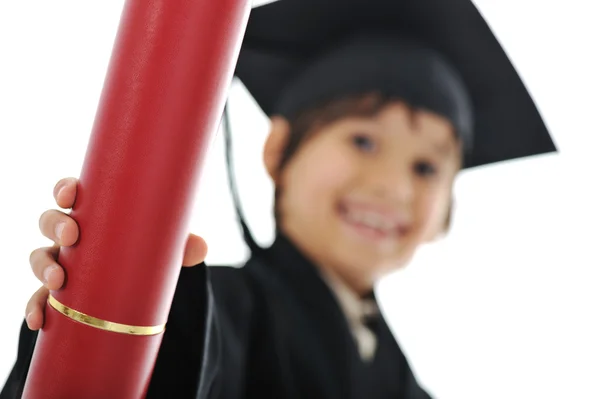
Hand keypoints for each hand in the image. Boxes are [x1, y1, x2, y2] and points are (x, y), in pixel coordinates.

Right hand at [25, 177, 207, 329]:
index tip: (70, 194)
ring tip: (58, 281)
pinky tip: (39, 321)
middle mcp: (74, 235)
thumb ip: (182, 244)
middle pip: (50, 221)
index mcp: (95, 213)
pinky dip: (35, 308)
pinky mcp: (61, 292)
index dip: (65, 189)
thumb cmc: (148, 251)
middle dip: (55, 225)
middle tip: (72, 236)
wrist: (142, 284)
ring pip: (41, 258)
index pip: (72, 193)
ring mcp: (63, 262)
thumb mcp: (165, 246)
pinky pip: (40, 298)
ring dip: (43, 267)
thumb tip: (200, 247)